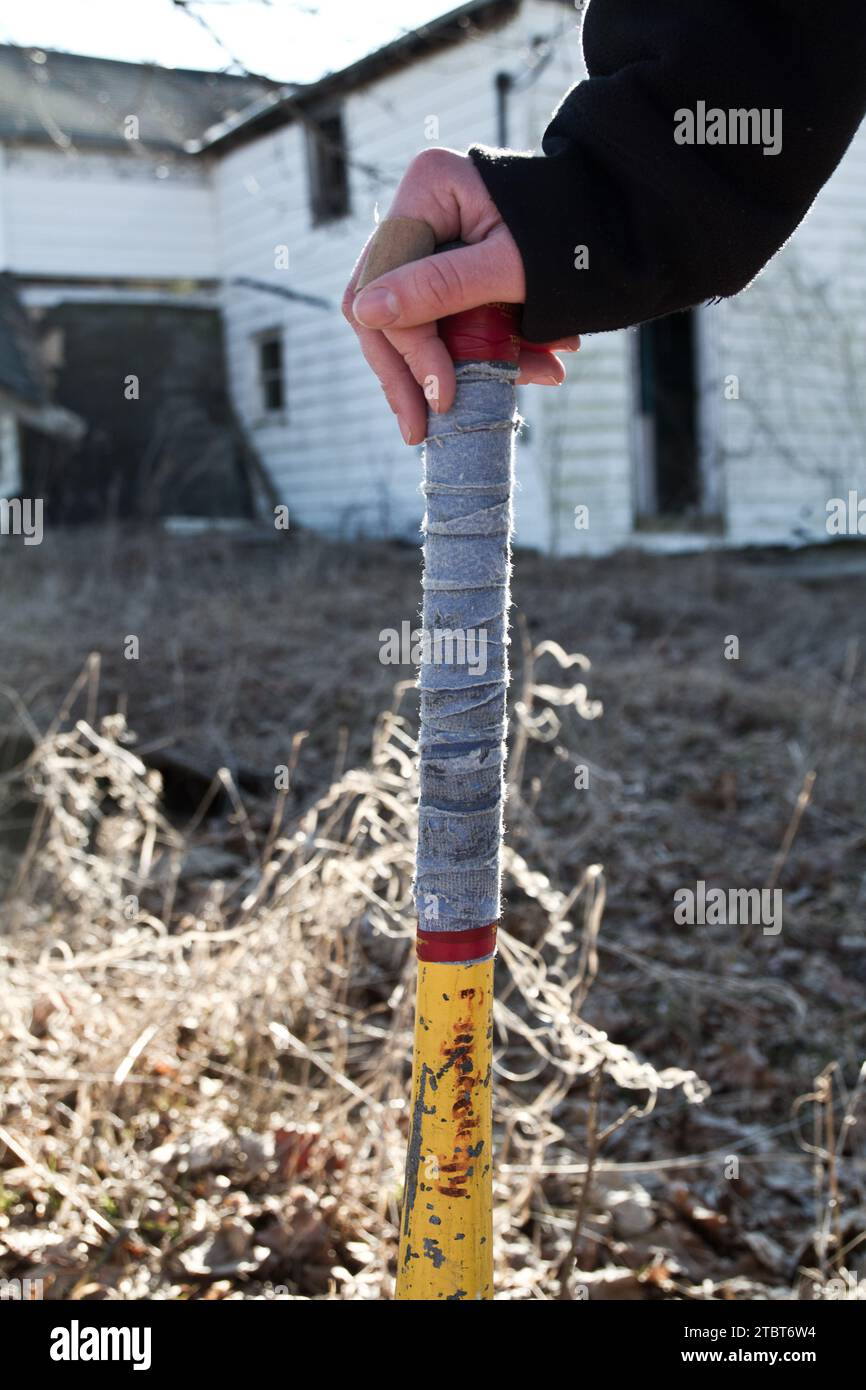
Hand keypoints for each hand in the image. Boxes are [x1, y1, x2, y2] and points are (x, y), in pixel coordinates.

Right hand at [342, 147, 579, 444]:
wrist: (631, 220)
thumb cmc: (579, 235)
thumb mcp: (511, 268)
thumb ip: (440, 288)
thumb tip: (365, 313)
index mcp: (427, 191)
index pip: (384, 282)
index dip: (406, 349)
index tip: (441, 397)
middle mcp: (423, 211)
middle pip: (385, 305)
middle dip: (411, 372)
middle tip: (422, 431)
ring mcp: (439, 239)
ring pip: (414, 321)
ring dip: (455, 367)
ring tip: (505, 395)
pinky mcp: (460, 268)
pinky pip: (450, 321)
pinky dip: (485, 352)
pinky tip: (537, 369)